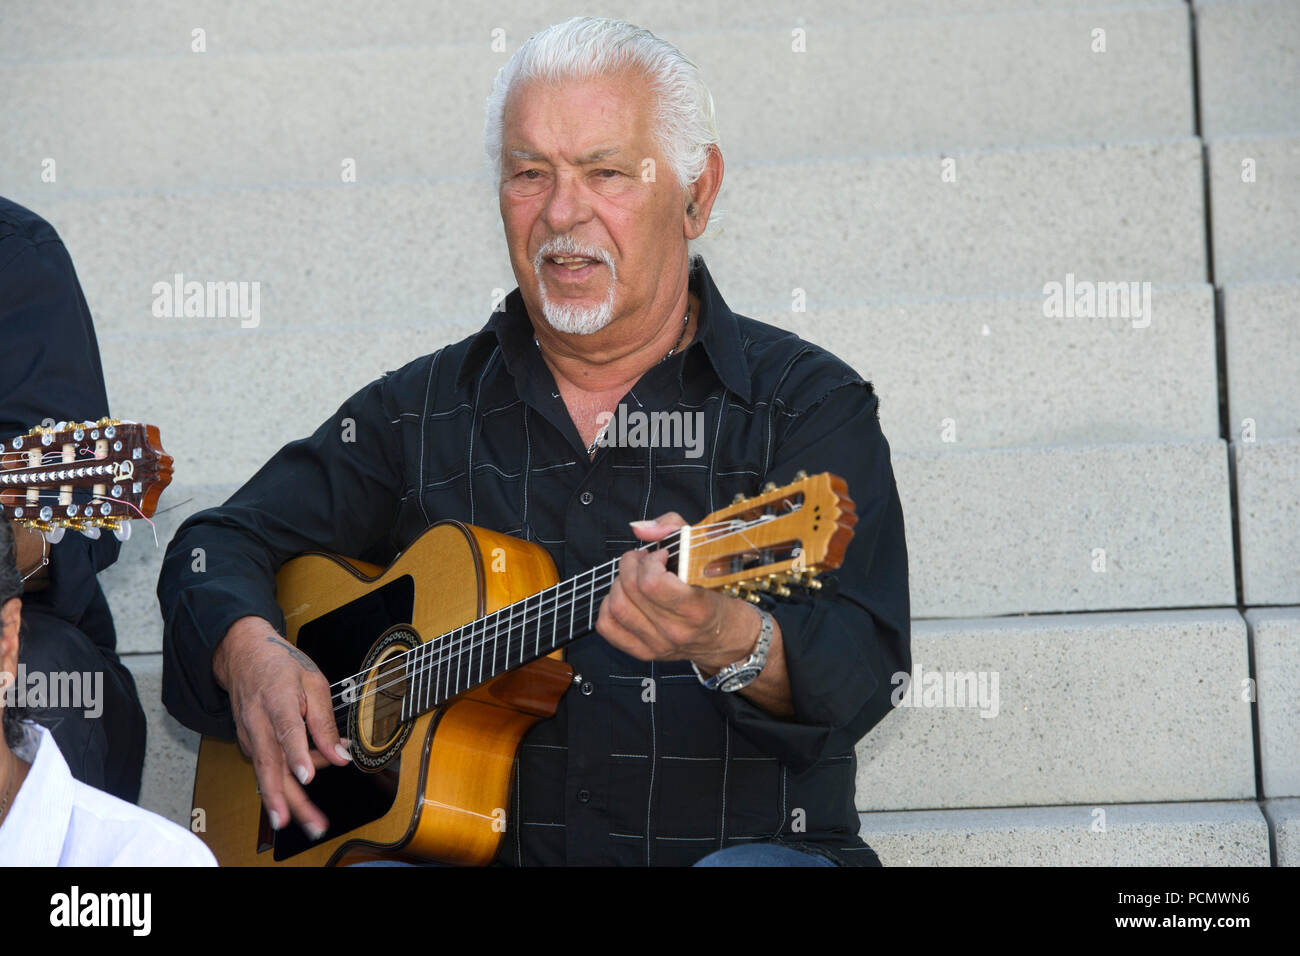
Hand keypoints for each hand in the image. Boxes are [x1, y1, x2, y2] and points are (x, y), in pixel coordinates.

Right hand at [212, 615, 351, 837]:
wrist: (242, 656)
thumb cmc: (280, 666)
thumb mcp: (313, 681)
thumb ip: (325, 720)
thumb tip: (341, 754)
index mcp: (278, 699)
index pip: (287, 730)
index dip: (297, 754)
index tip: (307, 777)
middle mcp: (259, 722)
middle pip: (271, 764)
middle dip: (286, 797)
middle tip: (304, 822)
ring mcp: (250, 735)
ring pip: (266, 774)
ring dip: (284, 802)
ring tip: (306, 823)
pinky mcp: (249, 745)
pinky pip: (268, 767)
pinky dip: (285, 782)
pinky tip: (303, 790)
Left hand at [595, 512, 759, 668]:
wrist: (729, 636)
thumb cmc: (721, 594)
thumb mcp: (710, 553)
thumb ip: (675, 529)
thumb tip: (640, 529)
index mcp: (696, 608)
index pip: (652, 583)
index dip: (650, 561)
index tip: (662, 555)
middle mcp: (675, 631)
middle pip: (630, 589)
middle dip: (632, 563)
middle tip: (645, 559)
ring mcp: (658, 645)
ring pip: (616, 606)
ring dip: (620, 582)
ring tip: (635, 576)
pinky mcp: (644, 652)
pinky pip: (608, 626)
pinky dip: (608, 606)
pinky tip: (626, 596)